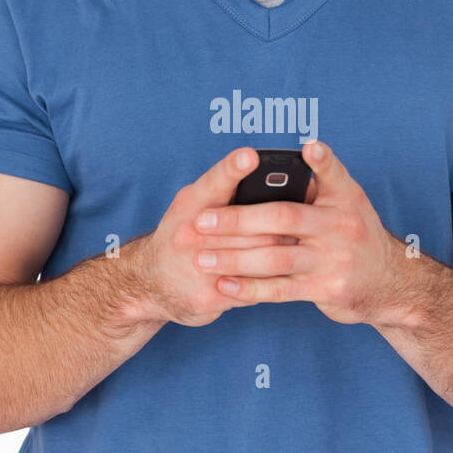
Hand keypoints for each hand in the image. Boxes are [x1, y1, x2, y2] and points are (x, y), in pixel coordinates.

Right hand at [129, 147, 299, 326]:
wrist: (148, 283)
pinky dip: (272, 280)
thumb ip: (224, 190)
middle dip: (281, 223)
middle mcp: (191, 234)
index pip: (215, 182)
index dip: (233, 169)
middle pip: (251, 224)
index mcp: (191, 204)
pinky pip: (253, 287)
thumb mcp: (193, 204)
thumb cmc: (181, 233)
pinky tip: (285, 275)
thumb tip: (269, 175)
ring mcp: (199, 266)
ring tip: (301, 244)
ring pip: (258, 256)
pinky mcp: (209, 296)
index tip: (250, 156)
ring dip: (284, 251)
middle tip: (304, 218)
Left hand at [190, 140, 406, 324]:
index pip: (334, 174)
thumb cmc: (357, 236)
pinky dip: (250, 288)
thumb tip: (293, 157)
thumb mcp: (350, 204)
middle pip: (283, 218)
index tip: (308, 147)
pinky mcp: (327, 289)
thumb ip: (322, 184)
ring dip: (235, 258)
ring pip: (276, 257)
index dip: (322, 161)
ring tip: (202, 256)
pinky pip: (281, 289)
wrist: (391, 284)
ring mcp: (334, 259)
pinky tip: (225, 284)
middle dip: (238, 219)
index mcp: (346, 199)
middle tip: (202, 220)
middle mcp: (342, 227)